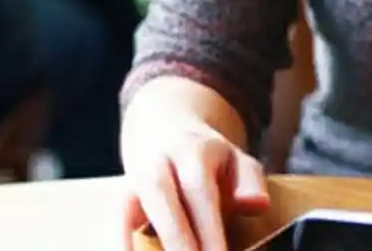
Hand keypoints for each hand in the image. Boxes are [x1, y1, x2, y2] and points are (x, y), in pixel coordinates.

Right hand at [121, 119, 268, 250]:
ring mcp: (133, 178)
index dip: (207, 227)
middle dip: (176, 239)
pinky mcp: (119, 198)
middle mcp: (158, 161)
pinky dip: (117, 243)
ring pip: (126, 208)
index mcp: (193, 150)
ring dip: (132, 243)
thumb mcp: (238, 161)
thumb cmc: (209, 160)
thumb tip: (257, 204)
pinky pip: (114, 221)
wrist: (166, 131)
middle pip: (162, 196)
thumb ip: (250, 182)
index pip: (199, 189)